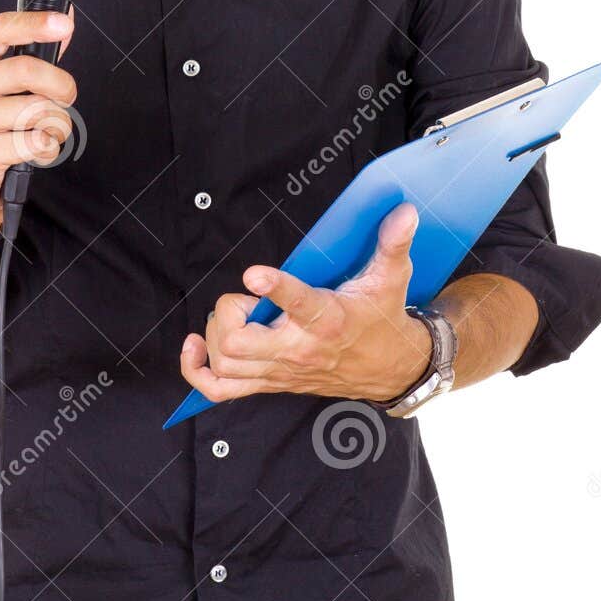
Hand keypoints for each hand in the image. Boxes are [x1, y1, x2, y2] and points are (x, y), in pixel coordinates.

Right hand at [0, 8, 76, 236]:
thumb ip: (32, 57)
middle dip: (60, 84)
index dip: (35, 23)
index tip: (64, 24)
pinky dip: (49, 148)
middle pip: (24, 69)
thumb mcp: (3, 88)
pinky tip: (38, 150)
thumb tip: (63, 26)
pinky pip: (34, 142)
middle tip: (66, 97)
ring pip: (36, 110)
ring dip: (58, 123)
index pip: (0, 29)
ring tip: (49, 131)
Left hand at [178, 202, 431, 405]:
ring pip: (226, 365)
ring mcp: (281, 371)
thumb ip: (393, 243)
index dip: (274, 289)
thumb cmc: (383, 319)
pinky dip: (198, 370)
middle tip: (244, 300)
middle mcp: (300, 349)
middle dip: (229, 313)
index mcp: (328, 320)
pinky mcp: (271, 383)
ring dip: (215, 336)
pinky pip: (220, 390)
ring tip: (232, 316)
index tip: (254, 273)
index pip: (299, 305)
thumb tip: (404, 211)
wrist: (391, 370)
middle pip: (240, 343)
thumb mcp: (391, 278)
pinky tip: (196, 346)